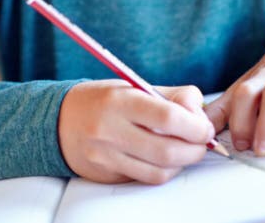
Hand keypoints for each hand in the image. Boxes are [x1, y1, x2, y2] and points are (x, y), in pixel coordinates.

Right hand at [58, 80, 214, 183]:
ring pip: (159, 172)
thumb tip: (200, 112)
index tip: (204, 127)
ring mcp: (105, 156)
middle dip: (195, 150)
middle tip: (201, 142)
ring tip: (183, 151)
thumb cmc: (103, 101)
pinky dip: (161, 171)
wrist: (60, 120)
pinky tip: (162, 159)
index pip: (168, 117)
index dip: (196, 126)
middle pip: (167, 151)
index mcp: (119, 100)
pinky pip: (144, 179)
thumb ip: (171, 96)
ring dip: (181, 164)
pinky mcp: (105, 174)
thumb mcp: (133, 86)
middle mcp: (109, 129)